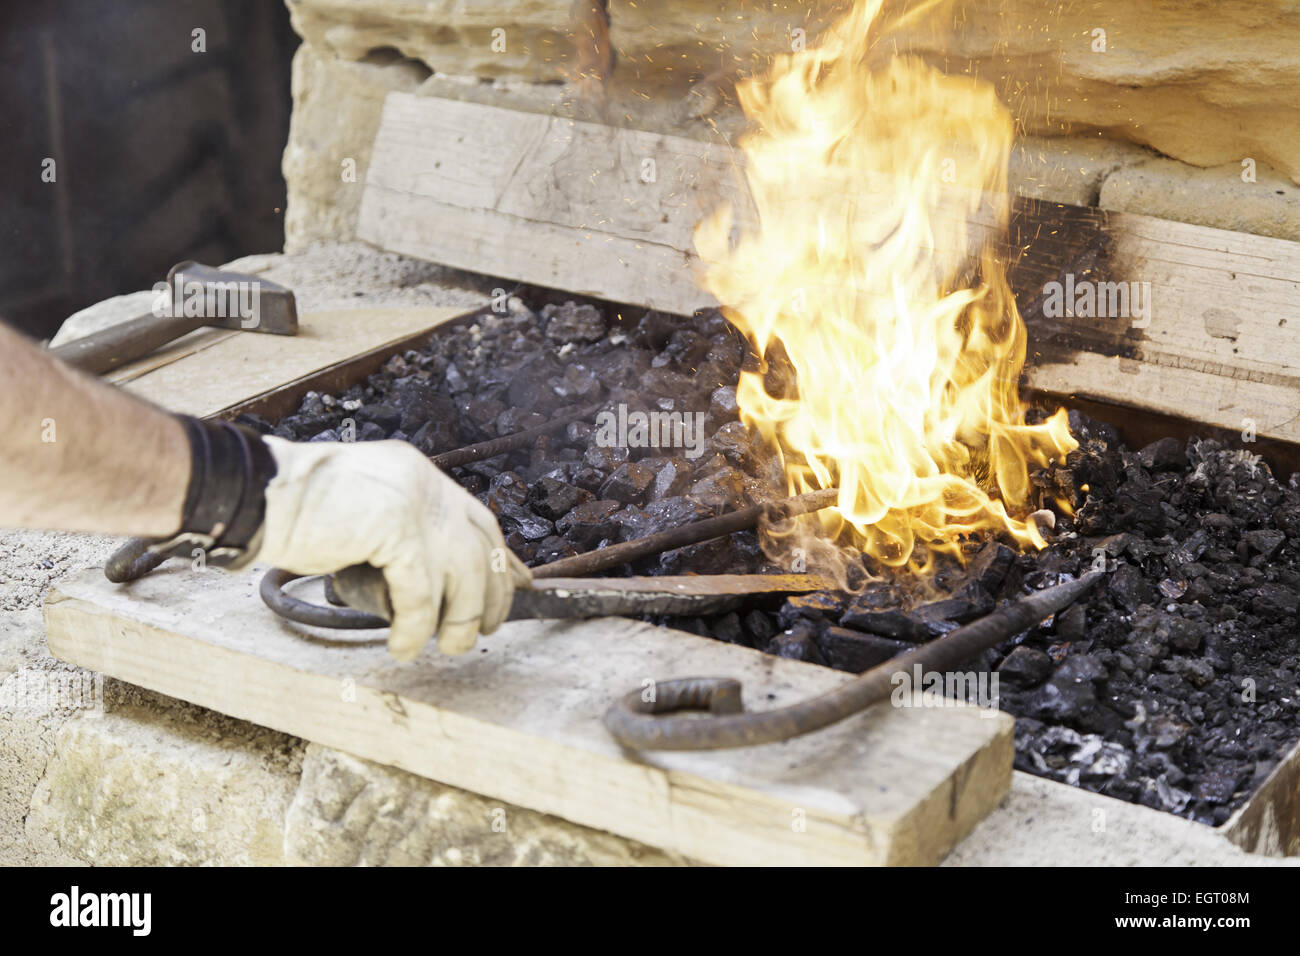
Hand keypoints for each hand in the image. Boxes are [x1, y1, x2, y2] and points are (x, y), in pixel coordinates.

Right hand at [251, 437, 529, 659]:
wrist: (255, 495)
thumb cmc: (297, 512)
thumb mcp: (365, 513)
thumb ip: (402, 532)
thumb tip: (436, 577)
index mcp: (419, 476)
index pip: (481, 521)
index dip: (506, 559)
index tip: (523, 588)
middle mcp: (425, 483)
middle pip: (484, 548)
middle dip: (492, 597)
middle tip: (483, 630)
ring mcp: (414, 501)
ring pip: (465, 574)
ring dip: (460, 620)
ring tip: (447, 647)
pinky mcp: (395, 526)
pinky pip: (422, 592)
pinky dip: (415, 627)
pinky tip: (402, 646)